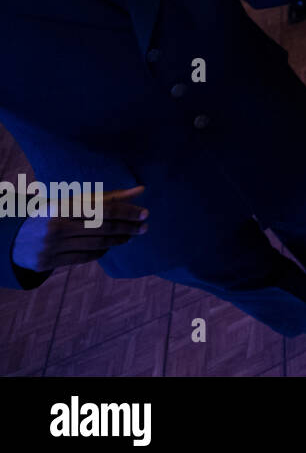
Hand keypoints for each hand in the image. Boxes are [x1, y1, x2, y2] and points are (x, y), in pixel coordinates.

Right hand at [11, 185, 147, 272]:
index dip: (126, 211)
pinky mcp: (47, 263)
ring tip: (131, 235)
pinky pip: (84, 257)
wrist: (13, 236)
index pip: (102, 208)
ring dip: (119, 240)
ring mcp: (50, 247)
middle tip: (145, 227)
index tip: (145, 213)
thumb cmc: (53, 213)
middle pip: (102, 228)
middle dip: (127, 227)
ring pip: (95, 244)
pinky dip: (102, 251)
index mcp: (61, 206)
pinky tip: (111, 245)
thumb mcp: (74, 201)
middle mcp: (55, 226)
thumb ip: (107, 196)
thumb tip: (140, 190)